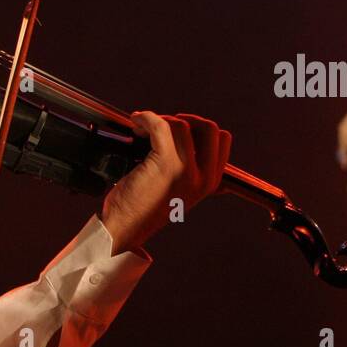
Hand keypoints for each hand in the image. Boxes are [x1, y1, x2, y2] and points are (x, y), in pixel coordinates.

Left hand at [99, 111, 230, 251]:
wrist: (124, 228)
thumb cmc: (145, 209)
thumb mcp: (180, 193)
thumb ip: (194, 173)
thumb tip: (194, 141)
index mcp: (210, 183)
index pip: (222, 139)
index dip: (199, 128)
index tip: (180, 129)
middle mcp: (203, 177)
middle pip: (209, 128)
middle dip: (185, 119)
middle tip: (165, 124)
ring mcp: (186, 171)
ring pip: (182, 125)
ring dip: (161, 119)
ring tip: (144, 129)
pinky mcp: (164, 164)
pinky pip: (160, 126)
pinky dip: (146, 117)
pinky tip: (136, 121)